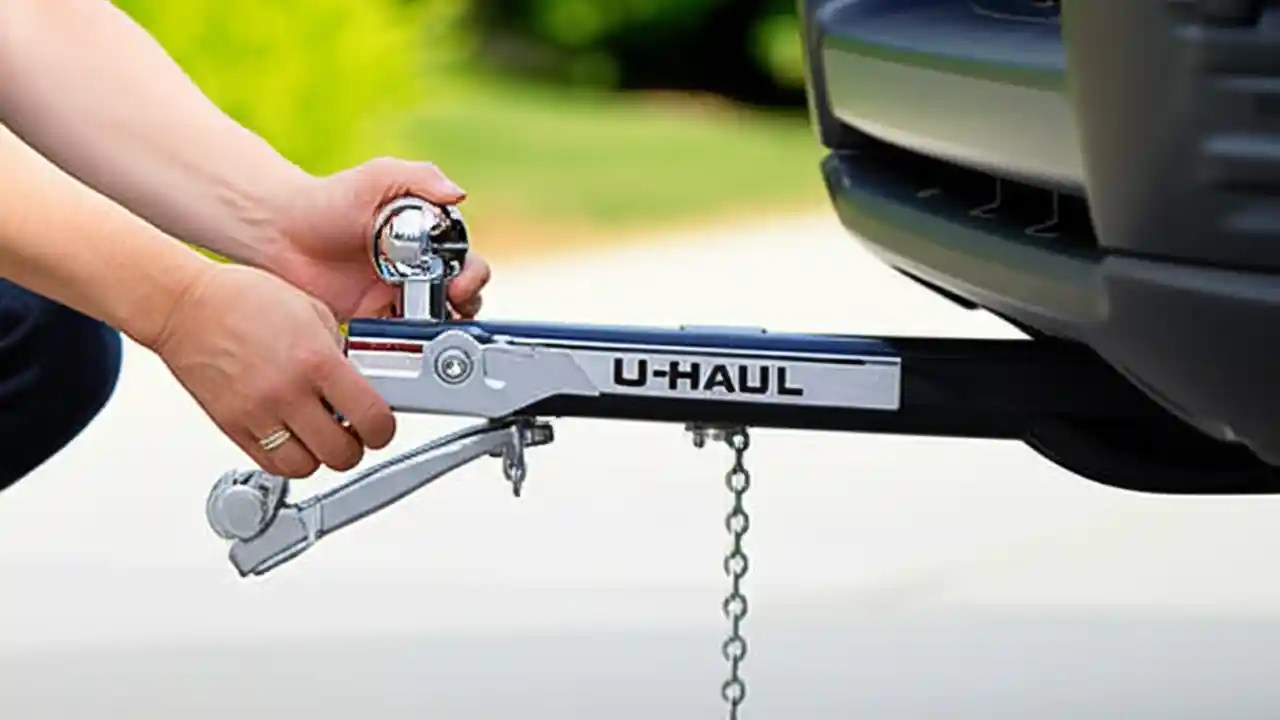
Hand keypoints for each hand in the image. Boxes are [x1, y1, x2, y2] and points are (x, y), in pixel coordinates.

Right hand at [151, 263, 394, 476]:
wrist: (185, 306)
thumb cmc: (242, 300)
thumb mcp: (312, 312)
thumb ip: (338, 353)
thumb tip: (358, 383)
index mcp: (316, 361)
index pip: (372, 418)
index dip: (384, 428)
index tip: (381, 424)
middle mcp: (288, 393)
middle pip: (342, 455)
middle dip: (356, 446)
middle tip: (353, 430)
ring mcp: (258, 414)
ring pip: (307, 467)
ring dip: (321, 456)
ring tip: (320, 433)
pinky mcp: (233, 428)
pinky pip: (272, 465)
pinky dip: (289, 458)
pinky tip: (293, 437)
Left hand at [266, 157, 491, 322]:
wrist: (279, 232)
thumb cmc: (326, 200)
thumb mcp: (377, 178)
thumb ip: (418, 177)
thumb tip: (456, 194)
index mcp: (426, 237)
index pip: (466, 261)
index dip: (471, 275)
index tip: (459, 283)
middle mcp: (417, 268)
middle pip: (461, 296)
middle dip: (465, 305)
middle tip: (449, 307)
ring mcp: (396, 297)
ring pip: (438, 321)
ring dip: (444, 329)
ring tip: (433, 329)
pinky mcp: (373, 319)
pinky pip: (401, 339)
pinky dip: (409, 345)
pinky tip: (405, 341)